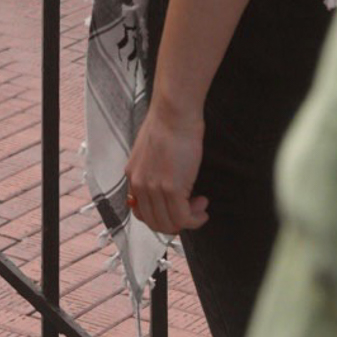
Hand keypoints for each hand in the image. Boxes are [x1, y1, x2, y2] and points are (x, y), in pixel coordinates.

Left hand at [125, 96, 208, 237]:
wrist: (175, 113)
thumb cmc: (169, 125)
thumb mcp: (150, 151)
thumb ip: (151, 171)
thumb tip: (165, 186)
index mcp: (133, 176)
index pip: (141, 213)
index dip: (162, 217)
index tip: (177, 209)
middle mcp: (139, 185)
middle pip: (155, 223)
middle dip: (176, 223)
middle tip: (192, 210)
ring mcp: (154, 188)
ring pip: (170, 224)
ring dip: (189, 220)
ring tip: (201, 206)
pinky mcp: (171, 189)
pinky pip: (183, 218)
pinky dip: (196, 218)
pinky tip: (204, 204)